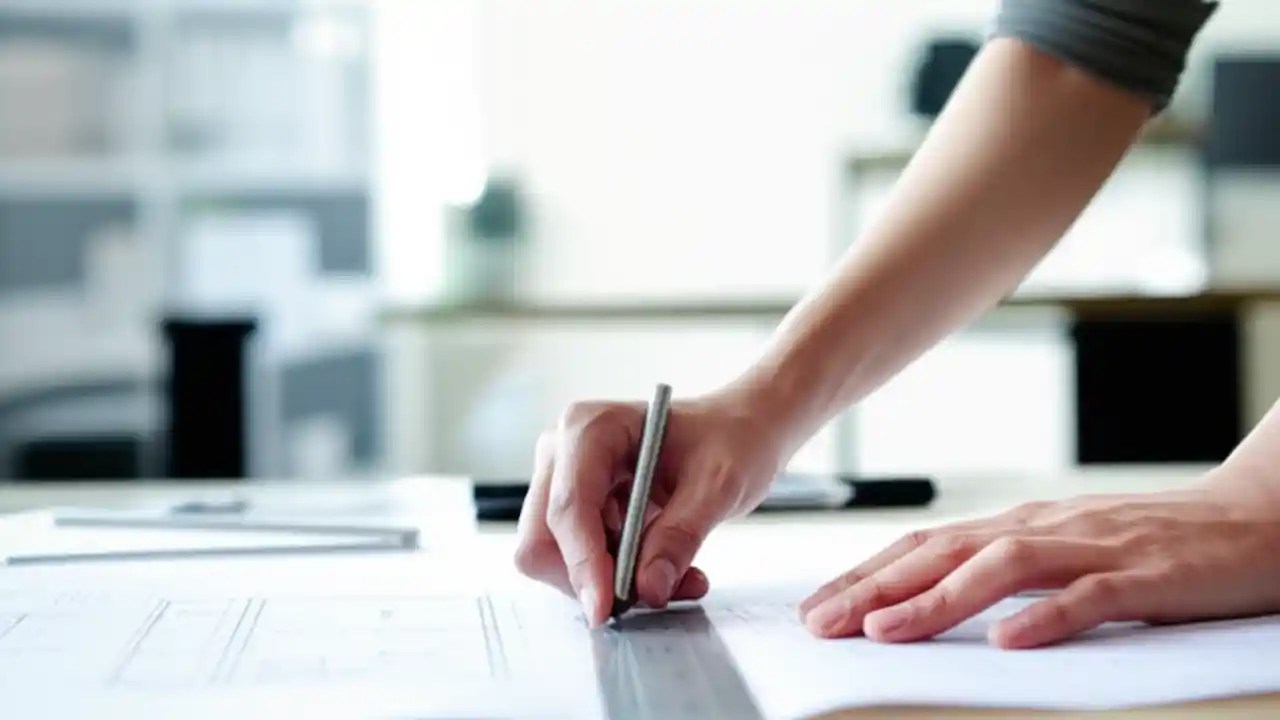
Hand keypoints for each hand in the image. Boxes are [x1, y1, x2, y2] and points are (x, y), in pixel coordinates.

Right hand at [515, 388, 788, 626]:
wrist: (738, 430)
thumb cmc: (728, 438)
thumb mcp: (719, 484)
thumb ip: (681, 535)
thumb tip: (648, 588)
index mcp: (591, 428)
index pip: (569, 506)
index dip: (583, 562)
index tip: (606, 607)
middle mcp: (564, 451)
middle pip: (543, 539)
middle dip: (591, 577)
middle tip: (650, 594)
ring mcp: (564, 479)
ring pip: (555, 558)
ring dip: (608, 582)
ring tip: (674, 578)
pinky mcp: (576, 507)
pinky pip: (577, 559)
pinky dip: (616, 577)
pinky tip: (663, 568)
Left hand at [798, 484, 1279, 648]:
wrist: (1254, 519)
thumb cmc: (1149, 541)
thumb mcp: (1063, 550)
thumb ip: (1003, 568)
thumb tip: (926, 596)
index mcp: (1019, 525)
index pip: (926, 546)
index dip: (866, 575)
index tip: (816, 606)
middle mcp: (1044, 528)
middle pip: (944, 553)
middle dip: (874, 589)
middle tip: (820, 623)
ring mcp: (1094, 548)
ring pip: (1001, 569)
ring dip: (937, 599)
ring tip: (884, 630)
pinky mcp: (1146, 576)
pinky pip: (1089, 598)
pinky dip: (1044, 617)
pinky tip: (1006, 641)